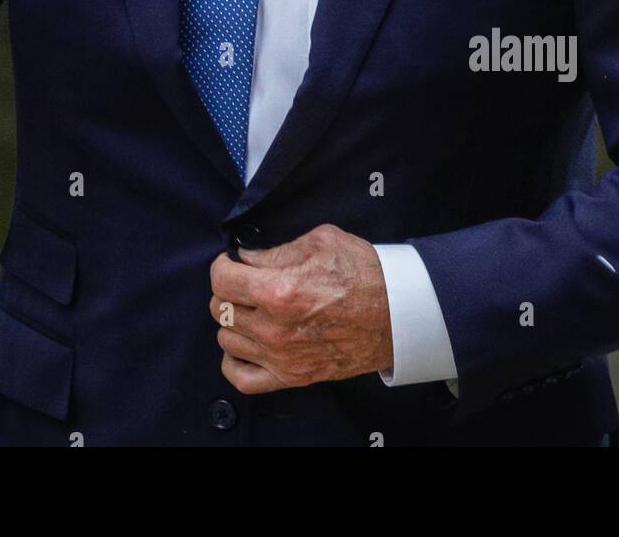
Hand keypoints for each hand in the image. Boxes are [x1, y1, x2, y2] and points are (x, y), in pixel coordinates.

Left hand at [208, 223, 393, 392]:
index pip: (221, 279)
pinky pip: (241, 377)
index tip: (233, 261)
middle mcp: (275, 328)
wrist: (397, 314)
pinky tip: (245, 342)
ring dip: (234, 320)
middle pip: (221, 308)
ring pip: (226, 338)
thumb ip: (276, 250)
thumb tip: (246, 257)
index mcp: (279, 290)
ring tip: (251, 308)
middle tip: (246, 281)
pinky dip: (234, 359)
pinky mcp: (292, 377)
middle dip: (229, 289)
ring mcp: (282, 357)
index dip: (223, 264)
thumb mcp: (319, 241)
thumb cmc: (362, 273)